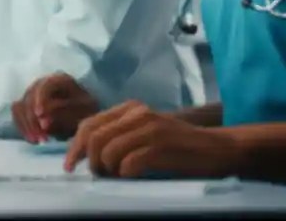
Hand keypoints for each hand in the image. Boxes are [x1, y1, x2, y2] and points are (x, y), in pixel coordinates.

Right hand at [12, 73, 98, 142]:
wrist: (84, 116)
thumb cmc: (85, 112)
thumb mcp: (81, 112)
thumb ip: (64, 114)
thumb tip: (43, 122)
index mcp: (59, 79)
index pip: (44, 85)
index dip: (40, 100)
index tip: (41, 117)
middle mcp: (42, 83)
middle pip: (29, 97)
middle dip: (34, 119)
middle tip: (43, 138)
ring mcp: (32, 94)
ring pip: (20, 106)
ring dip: (27, 125)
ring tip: (38, 141)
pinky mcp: (26, 105)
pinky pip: (17, 114)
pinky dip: (22, 127)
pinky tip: (32, 139)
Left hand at [63, 101, 241, 177]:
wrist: (215, 148)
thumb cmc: (177, 146)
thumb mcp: (143, 132)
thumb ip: (118, 135)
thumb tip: (85, 152)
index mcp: (130, 108)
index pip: (89, 123)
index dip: (75, 146)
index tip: (71, 166)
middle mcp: (138, 113)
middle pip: (94, 137)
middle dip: (90, 160)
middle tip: (98, 175)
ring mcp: (150, 128)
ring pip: (108, 150)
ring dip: (107, 169)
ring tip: (117, 176)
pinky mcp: (161, 146)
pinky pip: (128, 163)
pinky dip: (125, 173)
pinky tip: (133, 175)